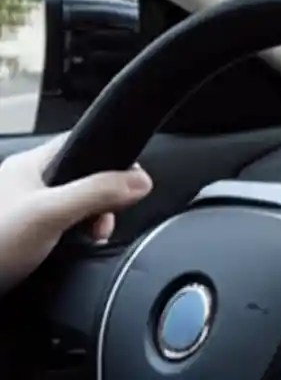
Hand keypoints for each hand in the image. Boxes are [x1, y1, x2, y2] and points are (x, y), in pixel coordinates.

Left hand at [0, 136, 152, 292]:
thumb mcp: (50, 213)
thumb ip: (97, 192)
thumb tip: (141, 180)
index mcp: (30, 166)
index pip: (83, 145)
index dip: (112, 158)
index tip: (132, 183)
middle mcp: (28, 184)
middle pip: (85, 178)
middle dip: (104, 199)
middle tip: (103, 222)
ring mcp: (26, 212)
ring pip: (77, 206)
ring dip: (91, 221)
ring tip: (90, 238)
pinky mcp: (26, 238)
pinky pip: (65, 229)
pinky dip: (77, 237)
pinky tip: (75, 249)